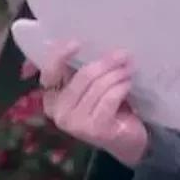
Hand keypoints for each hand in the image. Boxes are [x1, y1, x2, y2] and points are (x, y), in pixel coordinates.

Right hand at [28, 41, 148, 167]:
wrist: (127, 139)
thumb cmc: (109, 107)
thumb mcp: (93, 87)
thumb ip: (85, 70)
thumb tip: (89, 41)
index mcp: (53, 98)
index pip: (49, 74)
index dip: (59, 56)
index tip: (77, 42)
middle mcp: (58, 112)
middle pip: (82, 76)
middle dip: (106, 62)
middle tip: (124, 54)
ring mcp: (75, 123)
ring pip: (98, 86)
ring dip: (118, 73)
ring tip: (129, 68)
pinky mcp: (95, 129)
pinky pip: (109, 99)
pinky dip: (121, 87)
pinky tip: (129, 84)